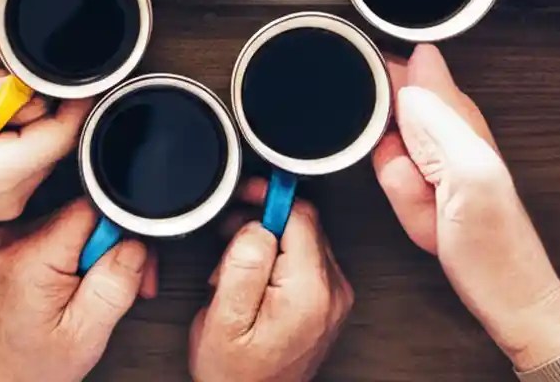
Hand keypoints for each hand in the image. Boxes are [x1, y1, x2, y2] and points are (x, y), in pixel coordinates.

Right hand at [0, 68, 90, 235]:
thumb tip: (26, 88)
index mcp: (0, 178)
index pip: (63, 135)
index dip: (70, 99)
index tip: (66, 72)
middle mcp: (9, 196)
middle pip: (51, 138)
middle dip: (31, 102)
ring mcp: (1, 200)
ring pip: (34, 145)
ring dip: (13, 115)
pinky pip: (15, 156)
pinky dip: (2, 132)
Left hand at [0, 199, 157, 381]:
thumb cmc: (24, 368)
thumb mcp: (84, 336)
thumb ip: (115, 286)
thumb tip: (136, 244)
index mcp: (31, 256)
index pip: (93, 206)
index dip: (122, 230)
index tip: (127, 263)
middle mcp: (14, 239)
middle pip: (87, 216)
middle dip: (112, 249)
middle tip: (114, 289)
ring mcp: (9, 239)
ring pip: (75, 226)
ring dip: (93, 256)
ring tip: (88, 295)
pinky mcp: (11, 245)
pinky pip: (58, 236)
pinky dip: (74, 259)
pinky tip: (71, 288)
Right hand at [189, 182, 352, 381]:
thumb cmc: (237, 374)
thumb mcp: (224, 318)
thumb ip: (242, 264)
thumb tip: (257, 223)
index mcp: (309, 291)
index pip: (301, 215)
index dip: (269, 197)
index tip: (245, 195)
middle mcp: (332, 291)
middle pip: (304, 223)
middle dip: (262, 222)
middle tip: (228, 239)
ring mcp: (334, 296)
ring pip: (303, 238)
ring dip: (268, 241)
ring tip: (237, 270)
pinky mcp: (329, 301)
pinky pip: (306, 259)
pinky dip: (279, 259)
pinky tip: (255, 279)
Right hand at [373, 45, 559, 370]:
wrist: (503, 297)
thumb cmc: (496, 247)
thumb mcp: (468, 178)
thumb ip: (439, 122)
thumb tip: (419, 61)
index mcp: (463, 119)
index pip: (408, 73)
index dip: (388, 101)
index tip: (398, 140)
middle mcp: (449, 131)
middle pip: (387, 116)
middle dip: (389, 151)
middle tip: (420, 185)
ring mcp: (436, 159)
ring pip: (384, 152)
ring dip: (398, 184)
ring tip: (429, 207)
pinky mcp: (426, 184)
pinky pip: (391, 180)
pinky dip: (402, 202)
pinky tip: (426, 219)